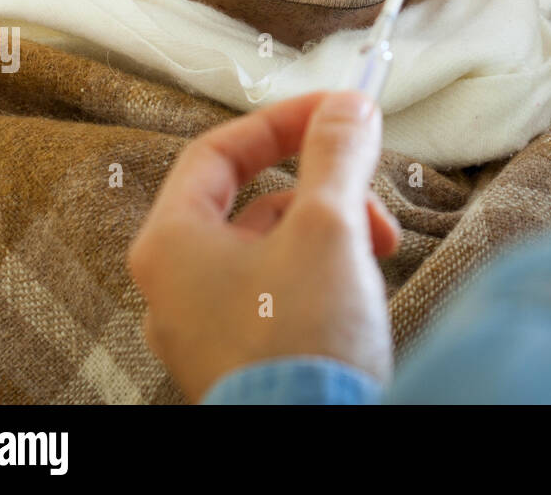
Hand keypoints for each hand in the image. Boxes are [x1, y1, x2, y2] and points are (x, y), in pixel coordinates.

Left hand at [128, 90, 399, 403]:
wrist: (312, 444)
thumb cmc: (302, 339)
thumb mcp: (328, 226)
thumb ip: (336, 154)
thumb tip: (349, 106)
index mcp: (171, 244)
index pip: (218, 151)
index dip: (282, 120)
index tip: (337, 111)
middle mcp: (174, 286)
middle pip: (253, 199)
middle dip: (323, 185)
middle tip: (370, 186)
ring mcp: (204, 327)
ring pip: (272, 245)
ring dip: (332, 229)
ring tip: (380, 245)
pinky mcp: (239, 357)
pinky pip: (277, 289)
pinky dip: (321, 271)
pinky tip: (360, 284)